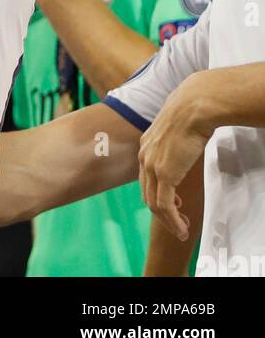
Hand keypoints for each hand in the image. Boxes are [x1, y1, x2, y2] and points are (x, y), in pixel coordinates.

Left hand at [138, 72, 213, 239]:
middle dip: (161, 213)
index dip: (158, 193)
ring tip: (182, 230)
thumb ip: (174, 138)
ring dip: (168, 221)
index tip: (174, 203)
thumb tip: (185, 138)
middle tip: (178, 223)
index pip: (146, 177)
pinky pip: (164, 206)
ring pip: (154, 204)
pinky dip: (173, 220)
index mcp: (146, 144)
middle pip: (147, 193)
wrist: (193, 106)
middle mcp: (144, 156)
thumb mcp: (176, 127)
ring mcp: (152, 166)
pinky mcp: (164, 174)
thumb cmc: (190, 112)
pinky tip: (182, 227)